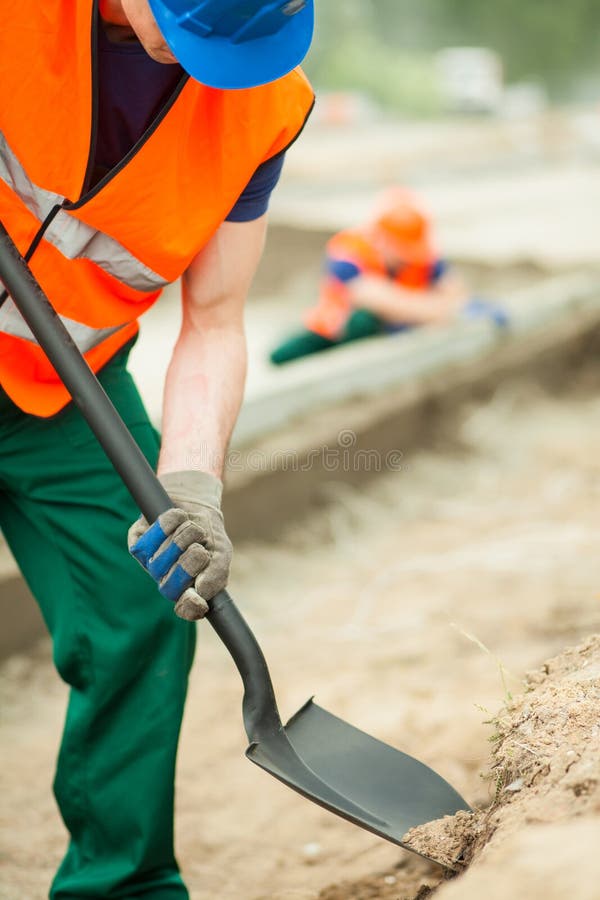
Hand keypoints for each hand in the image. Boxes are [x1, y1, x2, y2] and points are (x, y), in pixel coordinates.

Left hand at [128, 470, 231, 621]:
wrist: (197, 502)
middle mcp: (167, 580)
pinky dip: (167, 525)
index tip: (198, 599)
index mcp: (190, 588)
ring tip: (193, 528)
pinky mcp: (137, 543)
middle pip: (170, 588)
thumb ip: (217, 573)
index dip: (190, 607)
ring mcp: (150, 564)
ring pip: (160, 562)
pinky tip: (177, 517)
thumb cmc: (209, 534)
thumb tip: (201, 591)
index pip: (186, 608)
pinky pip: (148, 540)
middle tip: (200, 550)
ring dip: (182, 539)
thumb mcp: (220, 552)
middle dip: (188, 567)